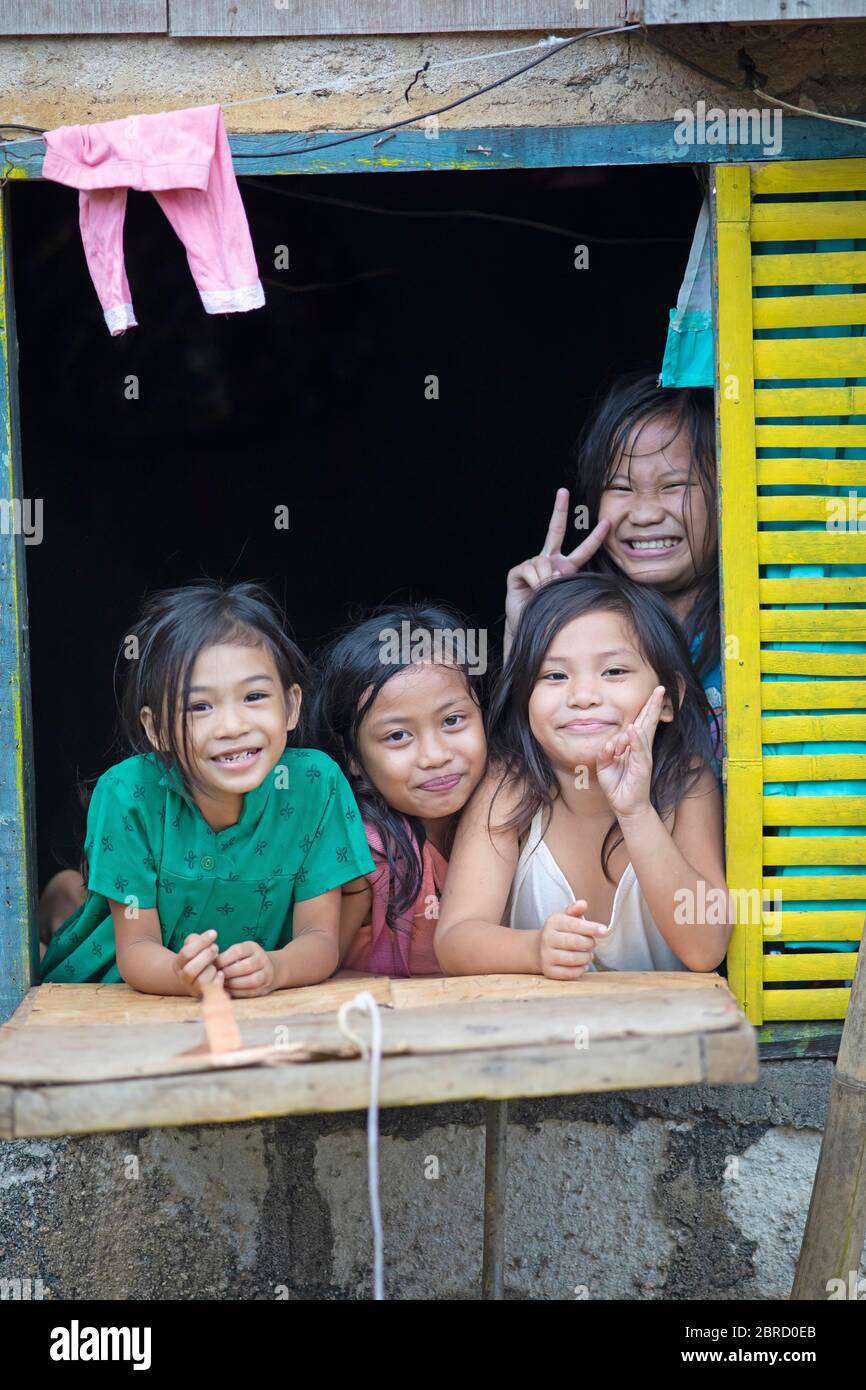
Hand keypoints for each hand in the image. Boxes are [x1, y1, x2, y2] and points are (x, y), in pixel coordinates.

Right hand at [173, 929, 223, 997]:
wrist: (196, 977)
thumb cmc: (198, 957)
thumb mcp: (193, 946)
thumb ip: (196, 940)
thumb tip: (209, 935)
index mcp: (177, 964)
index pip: (186, 953)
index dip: (201, 942)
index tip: (214, 933)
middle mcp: (182, 978)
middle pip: (191, 969)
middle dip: (206, 956)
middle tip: (216, 948)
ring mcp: (192, 988)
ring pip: (201, 980)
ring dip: (212, 968)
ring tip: (216, 962)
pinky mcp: (203, 995)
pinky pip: (212, 989)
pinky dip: (218, 980)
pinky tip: (220, 973)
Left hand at [218, 940, 277, 997]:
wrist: (267, 969)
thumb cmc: (244, 960)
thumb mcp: (238, 952)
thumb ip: (226, 956)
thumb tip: (208, 964)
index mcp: (253, 947)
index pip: (238, 951)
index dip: (223, 959)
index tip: (213, 965)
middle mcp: (262, 959)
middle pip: (246, 967)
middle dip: (228, 973)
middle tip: (216, 977)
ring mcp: (266, 974)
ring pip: (251, 981)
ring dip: (233, 984)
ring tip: (221, 984)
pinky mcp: (264, 988)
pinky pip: (251, 992)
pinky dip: (237, 993)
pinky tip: (227, 991)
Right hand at [505, 490, 610, 639]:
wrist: (527, 625)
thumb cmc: (549, 612)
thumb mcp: (563, 596)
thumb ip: (562, 582)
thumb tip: (553, 570)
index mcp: (565, 567)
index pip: (583, 550)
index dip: (596, 537)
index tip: (608, 522)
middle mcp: (549, 560)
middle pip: (555, 530)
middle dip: (559, 509)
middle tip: (562, 491)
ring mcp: (532, 563)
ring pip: (544, 563)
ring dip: (546, 580)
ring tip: (544, 593)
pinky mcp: (518, 571)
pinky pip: (532, 569)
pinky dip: (535, 582)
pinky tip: (531, 590)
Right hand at [536, 900, 608, 979]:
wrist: (538, 948)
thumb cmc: (560, 931)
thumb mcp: (565, 917)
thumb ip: (575, 910)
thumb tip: (583, 903)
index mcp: (553, 922)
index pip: (574, 924)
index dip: (591, 928)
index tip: (604, 931)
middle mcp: (547, 938)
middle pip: (574, 942)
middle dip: (589, 943)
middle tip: (592, 944)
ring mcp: (546, 955)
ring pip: (572, 958)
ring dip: (586, 957)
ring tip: (588, 954)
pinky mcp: (548, 971)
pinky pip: (568, 973)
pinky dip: (580, 970)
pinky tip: (583, 965)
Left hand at [596, 686, 664, 819]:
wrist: (625, 806)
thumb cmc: (617, 784)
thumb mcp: (605, 766)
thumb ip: (606, 752)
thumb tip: (609, 743)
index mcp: (633, 746)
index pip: (640, 723)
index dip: (646, 708)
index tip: (653, 692)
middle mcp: (641, 749)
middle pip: (648, 722)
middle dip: (654, 705)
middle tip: (661, 688)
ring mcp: (643, 757)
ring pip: (644, 733)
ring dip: (647, 716)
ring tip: (653, 699)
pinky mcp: (642, 767)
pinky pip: (638, 751)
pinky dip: (636, 740)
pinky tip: (634, 729)